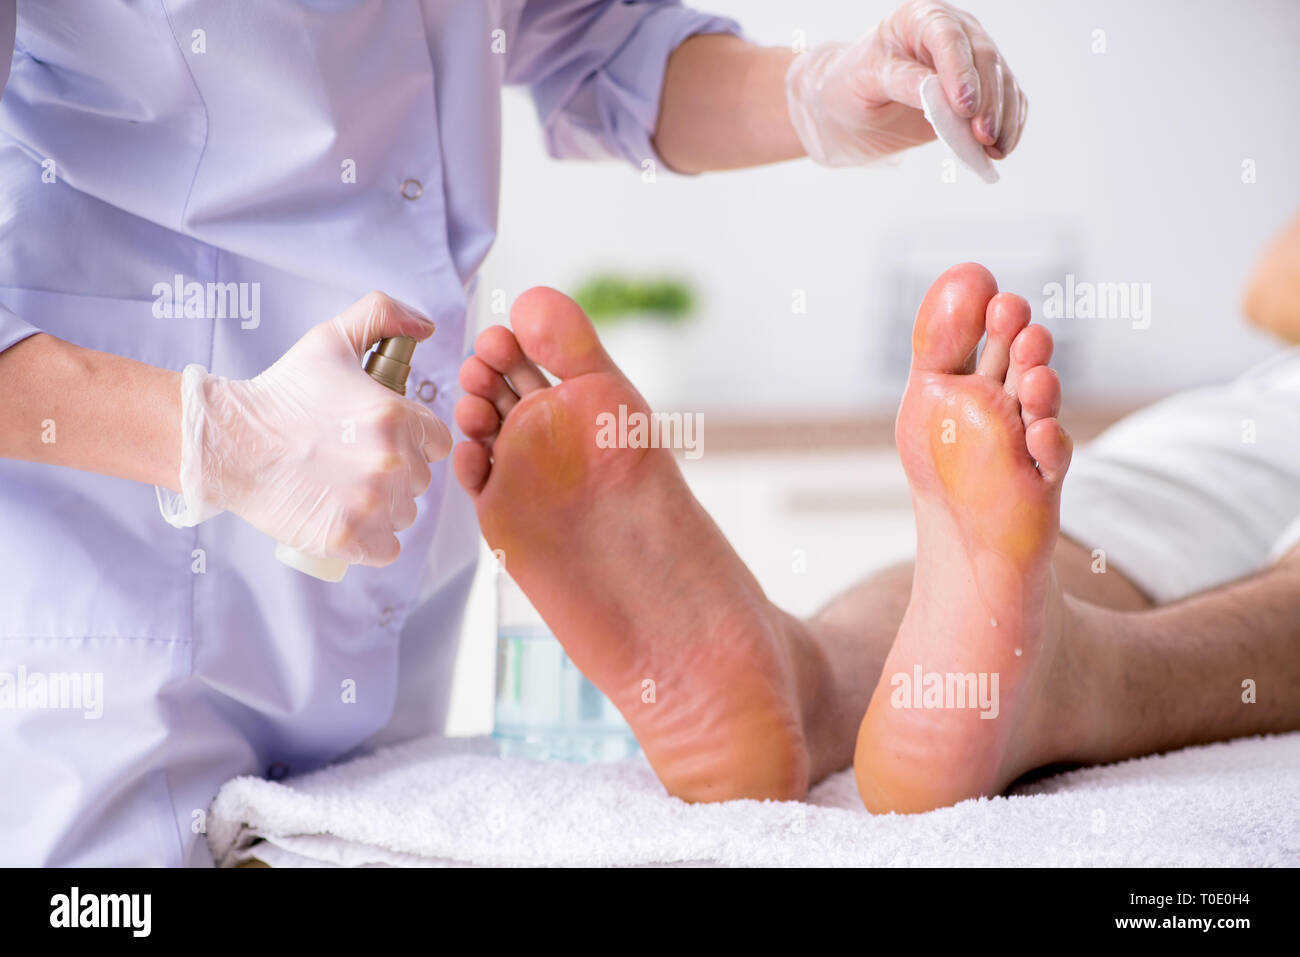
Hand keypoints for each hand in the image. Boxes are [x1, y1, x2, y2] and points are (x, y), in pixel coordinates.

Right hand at [164, 292, 451, 565]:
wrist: (229, 441)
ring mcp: (370, 505)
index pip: (436, 439)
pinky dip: (373, 541)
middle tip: (355, 461)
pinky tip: (349, 519)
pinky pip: (387, 549)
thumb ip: (382, 315)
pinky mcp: (349, 538)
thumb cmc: (280, 393)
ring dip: (386, 507)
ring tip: (347, 489)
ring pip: (405, 514)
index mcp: (396, 417)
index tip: (381, 437)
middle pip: (421, 478)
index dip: (412, 438)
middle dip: (397, 471)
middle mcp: (391, 463)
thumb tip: (425, 326)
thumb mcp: (331, 339)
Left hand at [785, 0, 1025, 166]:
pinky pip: (1008, 102)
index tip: (964, 106)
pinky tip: (1000, 149)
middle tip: (984, 135)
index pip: (948, 37)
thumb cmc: (852, 84)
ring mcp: (972, 59)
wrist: (852, 106)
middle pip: (984, 58)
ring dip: (1003, 117)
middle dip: (988, 100)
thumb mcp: (867, 80)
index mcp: (920, 18)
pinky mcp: (982, 89)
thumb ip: (902, 81)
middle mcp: (953, 31)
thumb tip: (935, 93)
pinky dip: (1009, 126)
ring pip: (1002, 81)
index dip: (960, 70)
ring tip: (995, 149)